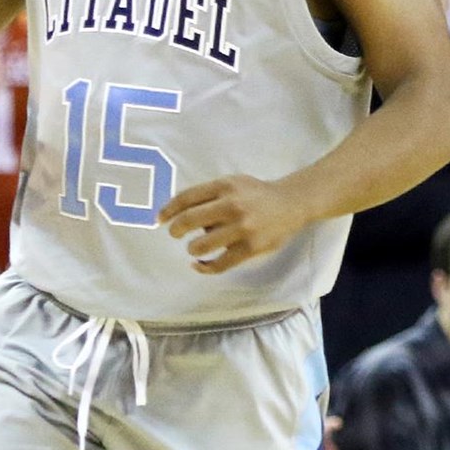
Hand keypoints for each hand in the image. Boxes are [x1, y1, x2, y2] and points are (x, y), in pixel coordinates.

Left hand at [160, 174, 308, 273]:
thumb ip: (208, 194)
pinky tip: (198, 264)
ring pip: (202, 245)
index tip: (160, 219)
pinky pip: (220, 264)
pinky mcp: (250, 247)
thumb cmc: (255, 194)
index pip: (187, 197)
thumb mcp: (232, 183)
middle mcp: (232, 205)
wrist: (290, 203)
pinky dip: (204, 267)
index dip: (168, 209)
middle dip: (176, 229)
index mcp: (224, 186)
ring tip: (195, 248)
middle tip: (175, 233)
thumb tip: (176, 212)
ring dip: (192, 248)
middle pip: (190, 220)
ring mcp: (242, 227)